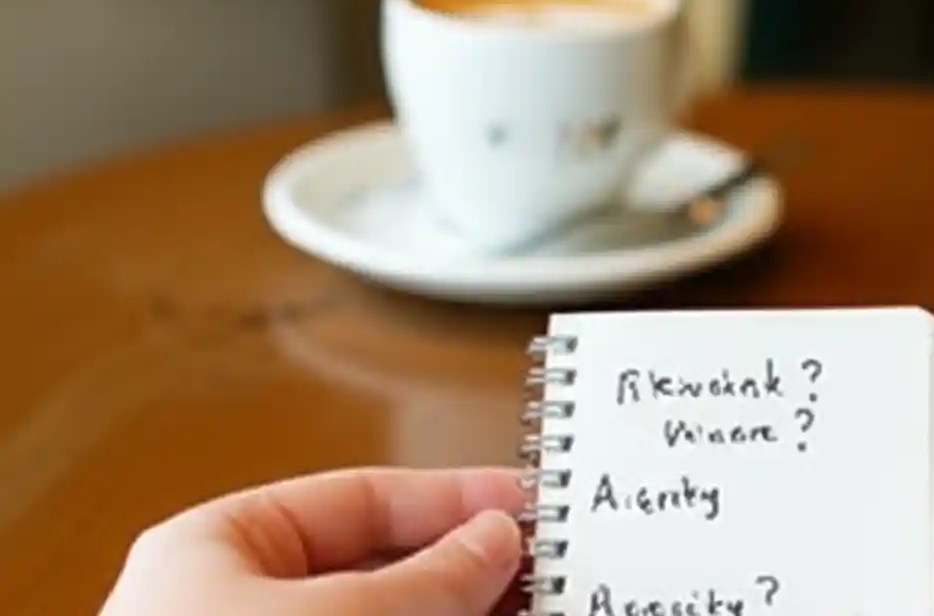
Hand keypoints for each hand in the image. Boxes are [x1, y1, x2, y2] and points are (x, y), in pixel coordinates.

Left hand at [100, 468, 525, 615]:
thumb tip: (493, 539)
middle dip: (464, 571)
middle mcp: (244, 613)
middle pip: (380, 571)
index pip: (355, 502)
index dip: (446, 499)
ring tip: (538, 612)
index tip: (522, 505)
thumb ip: (430, 576)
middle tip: (542, 568)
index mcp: (220, 554)